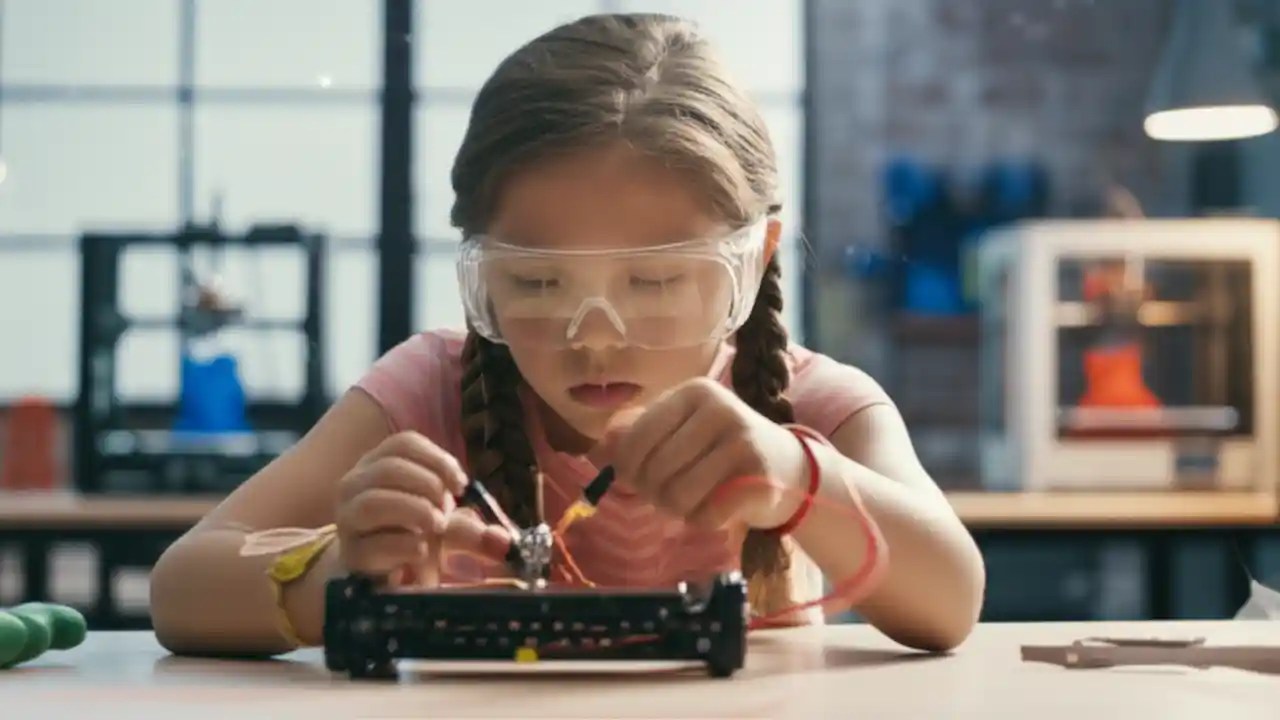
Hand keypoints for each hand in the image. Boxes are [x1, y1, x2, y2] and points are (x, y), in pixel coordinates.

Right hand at [335, 431, 512, 585]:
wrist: (379, 577)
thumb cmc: (410, 537)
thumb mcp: (443, 524)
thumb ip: (471, 527)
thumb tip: (504, 542)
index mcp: (377, 465)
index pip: (403, 443)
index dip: (437, 459)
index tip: (460, 484)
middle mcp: (354, 486)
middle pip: (389, 468)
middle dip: (428, 485)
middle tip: (447, 509)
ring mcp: (347, 521)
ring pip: (373, 502)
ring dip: (414, 510)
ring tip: (436, 525)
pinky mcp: (350, 555)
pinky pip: (373, 544)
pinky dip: (405, 544)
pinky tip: (421, 551)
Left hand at [604, 378, 808, 530]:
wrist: (790, 468)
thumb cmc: (721, 449)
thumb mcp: (684, 428)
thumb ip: (640, 434)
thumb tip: (596, 453)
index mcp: (694, 391)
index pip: (636, 438)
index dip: (626, 468)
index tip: (634, 480)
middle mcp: (720, 409)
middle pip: (655, 471)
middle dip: (654, 493)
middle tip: (668, 495)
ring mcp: (743, 442)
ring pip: (678, 496)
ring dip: (678, 510)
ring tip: (691, 501)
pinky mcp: (759, 479)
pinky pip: (706, 515)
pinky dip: (704, 521)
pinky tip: (718, 509)